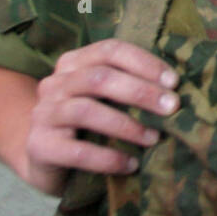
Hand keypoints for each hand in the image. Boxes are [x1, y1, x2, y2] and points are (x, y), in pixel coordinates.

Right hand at [23, 38, 179, 195]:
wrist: (45, 160)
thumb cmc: (88, 124)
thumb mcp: (107, 99)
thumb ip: (130, 87)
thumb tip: (177, 89)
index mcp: (73, 63)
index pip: (110, 50)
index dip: (144, 63)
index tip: (174, 82)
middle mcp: (54, 83)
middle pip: (99, 78)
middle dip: (141, 92)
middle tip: (172, 108)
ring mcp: (43, 114)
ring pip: (85, 110)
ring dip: (126, 124)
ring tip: (154, 138)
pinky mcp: (39, 146)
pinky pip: (76, 151)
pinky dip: (108, 158)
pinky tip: (131, 164)